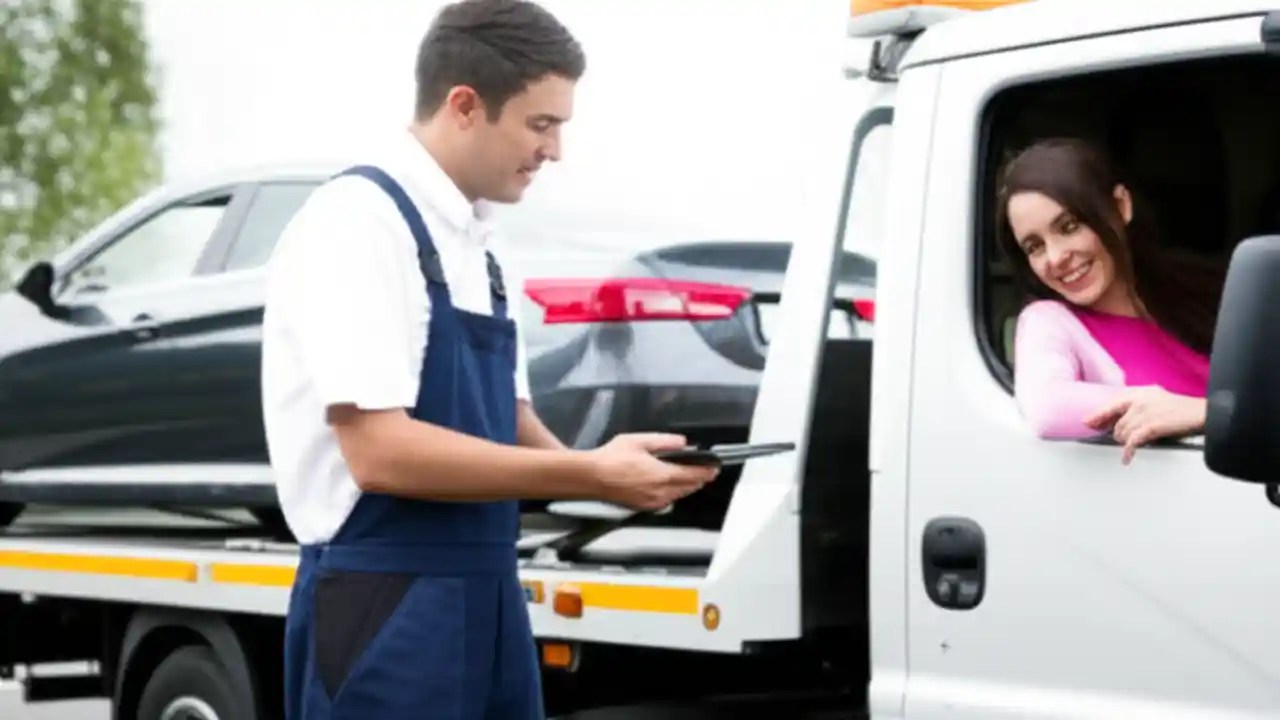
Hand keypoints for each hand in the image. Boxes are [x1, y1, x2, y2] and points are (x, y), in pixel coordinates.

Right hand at [587, 433, 718, 510]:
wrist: (591, 477)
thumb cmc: (611, 459)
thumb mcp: (639, 441)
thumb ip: (664, 441)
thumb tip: (682, 442)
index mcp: (662, 474)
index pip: (693, 474)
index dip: (706, 470)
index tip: (714, 467)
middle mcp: (660, 491)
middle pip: (688, 487)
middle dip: (699, 479)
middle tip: (707, 472)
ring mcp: (651, 501)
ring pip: (678, 495)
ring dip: (687, 487)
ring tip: (692, 479)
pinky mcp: (642, 506)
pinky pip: (665, 501)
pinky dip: (673, 494)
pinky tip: (671, 487)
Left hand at [1084, 386, 1206, 464]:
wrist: (1200, 413)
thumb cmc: (1180, 408)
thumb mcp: (1156, 399)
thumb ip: (1137, 405)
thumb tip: (1120, 419)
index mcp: (1138, 393)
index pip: (1111, 405)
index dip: (1098, 415)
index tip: (1087, 422)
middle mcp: (1138, 401)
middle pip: (1116, 423)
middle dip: (1117, 434)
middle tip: (1122, 439)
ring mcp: (1143, 414)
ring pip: (1122, 433)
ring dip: (1125, 442)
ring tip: (1132, 444)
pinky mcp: (1151, 427)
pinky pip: (1132, 442)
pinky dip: (1128, 451)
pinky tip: (1126, 458)